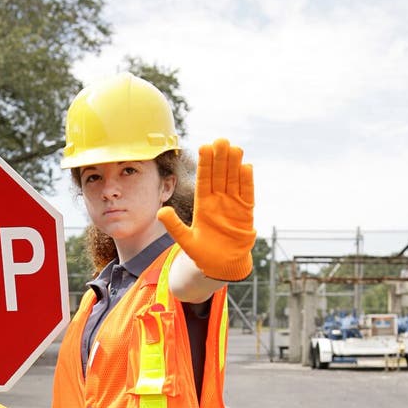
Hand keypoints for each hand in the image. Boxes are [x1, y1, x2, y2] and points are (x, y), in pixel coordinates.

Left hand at [158, 138, 255, 280]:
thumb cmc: (203, 255)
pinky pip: (247, 194)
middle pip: (220, 175)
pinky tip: (246, 167)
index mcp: (203, 205)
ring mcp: (233, 205)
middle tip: (221, 140)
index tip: (204, 147)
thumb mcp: (186, 241)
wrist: (222, 266)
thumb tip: (160, 212)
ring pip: (234, 180)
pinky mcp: (246, 213)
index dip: (204, 164)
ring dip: (234, 165)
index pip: (204, 180)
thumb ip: (174, 226)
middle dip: (220, 159)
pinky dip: (247, 182)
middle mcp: (218, 201)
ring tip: (235, 148)